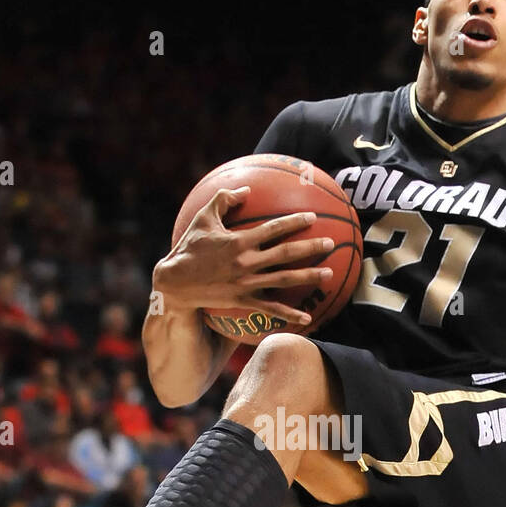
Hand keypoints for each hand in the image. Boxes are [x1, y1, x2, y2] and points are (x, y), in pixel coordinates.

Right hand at [153, 186, 336, 327]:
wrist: (175, 283)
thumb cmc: (188, 247)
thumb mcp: (203, 218)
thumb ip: (224, 199)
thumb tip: (246, 188)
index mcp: (239, 240)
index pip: (274, 228)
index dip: (294, 221)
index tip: (312, 217)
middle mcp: (246, 261)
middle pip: (286, 253)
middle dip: (311, 247)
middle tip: (330, 243)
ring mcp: (246, 283)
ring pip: (284, 280)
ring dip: (308, 277)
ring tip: (329, 274)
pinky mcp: (242, 300)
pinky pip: (270, 309)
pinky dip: (289, 314)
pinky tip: (308, 318)